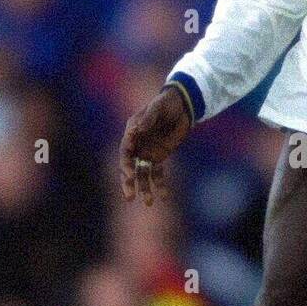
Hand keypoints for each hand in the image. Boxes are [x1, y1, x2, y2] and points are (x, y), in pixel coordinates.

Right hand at [119, 85, 191, 205]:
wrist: (181, 106)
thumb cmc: (166, 103)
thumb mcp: (158, 106)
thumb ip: (149, 117)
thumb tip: (139, 130)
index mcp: (132, 132)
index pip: (125, 151)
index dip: (125, 164)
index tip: (129, 174)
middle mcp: (137, 145)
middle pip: (129, 167)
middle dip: (129, 182)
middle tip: (129, 197)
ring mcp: (147, 152)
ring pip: (142, 174)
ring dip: (144, 188)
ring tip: (148, 203)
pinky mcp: (159, 157)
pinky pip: (158, 174)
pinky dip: (160, 185)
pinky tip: (164, 197)